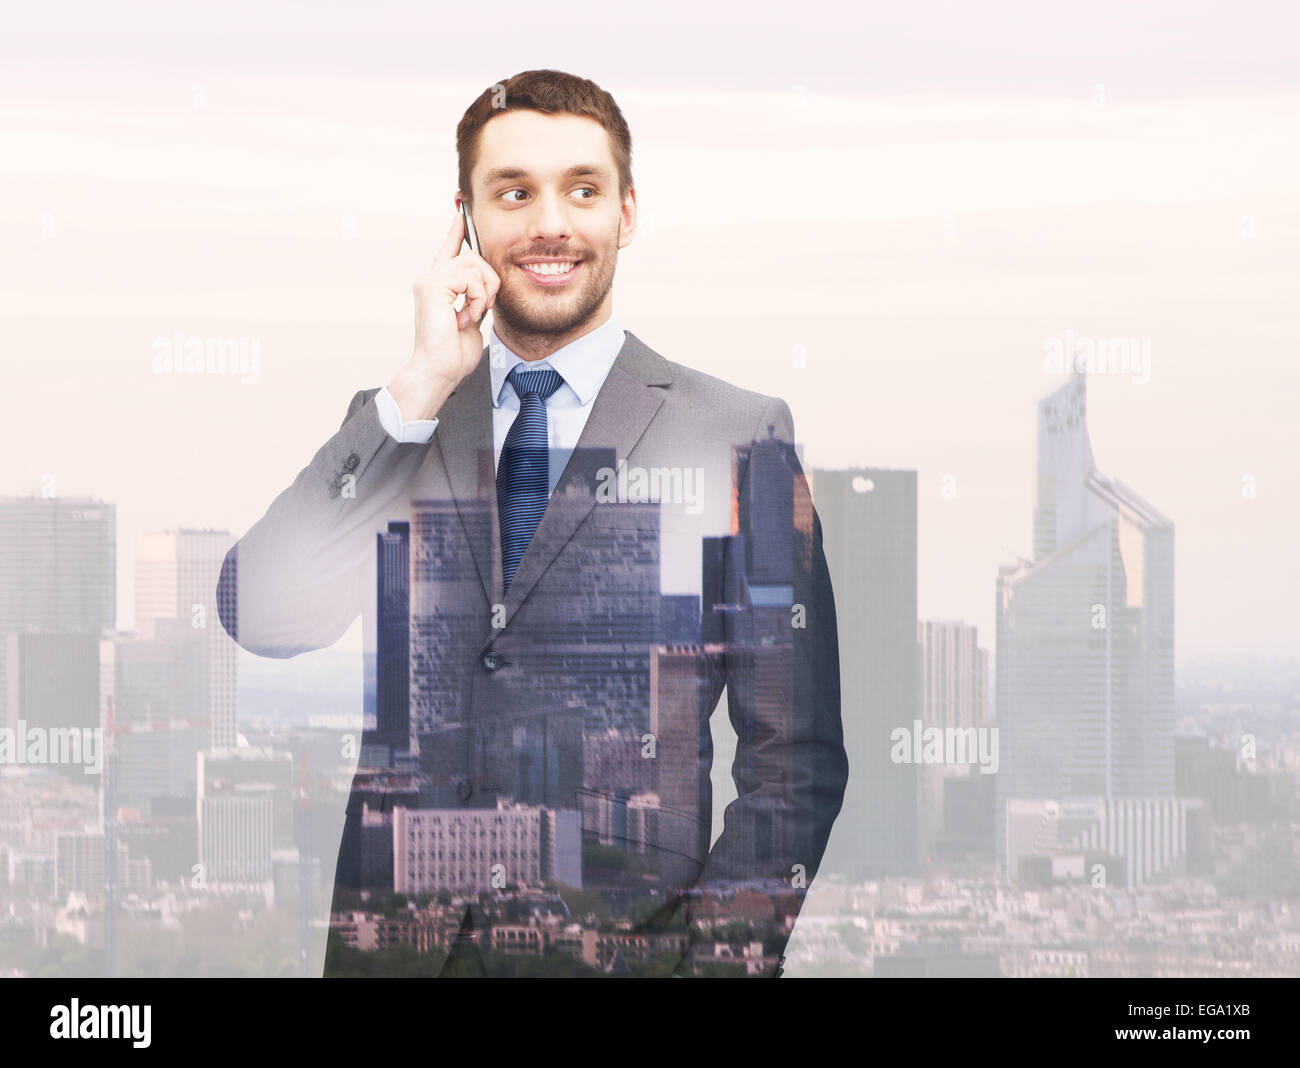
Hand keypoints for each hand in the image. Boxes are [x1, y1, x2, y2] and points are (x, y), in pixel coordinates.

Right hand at [387, 212, 501, 422]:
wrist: (439, 370)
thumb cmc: (454, 354)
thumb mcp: (472, 318)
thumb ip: (476, 296)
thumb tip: (487, 283)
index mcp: (439, 286)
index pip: (449, 249)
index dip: (457, 230)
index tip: (462, 211)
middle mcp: (430, 278)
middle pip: (472, 255)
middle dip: (490, 280)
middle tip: (485, 306)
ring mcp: (429, 280)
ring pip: (473, 263)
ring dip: (485, 291)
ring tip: (475, 313)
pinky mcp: (432, 286)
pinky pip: (470, 277)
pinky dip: (477, 297)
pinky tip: (467, 316)